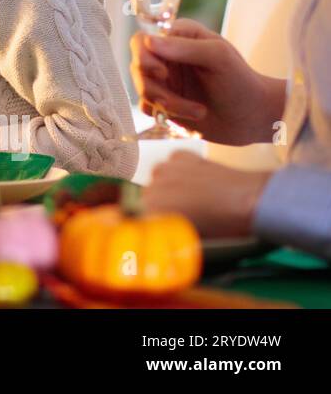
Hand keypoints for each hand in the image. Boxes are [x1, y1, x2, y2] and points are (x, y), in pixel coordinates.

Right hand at [130, 19, 283, 145]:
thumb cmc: (242, 81)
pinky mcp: (164, 103)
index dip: (144, 56)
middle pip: (137, 66)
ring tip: (198, 111)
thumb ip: (184, 47)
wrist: (254, 117)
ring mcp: (165, 81)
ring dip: (167, 104)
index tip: (161, 72)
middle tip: (172, 100)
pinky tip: (194, 115)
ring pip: (142, 90)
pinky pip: (148, 107)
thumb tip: (149, 41)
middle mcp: (167, 57)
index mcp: (178, 37)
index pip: (142, 40)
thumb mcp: (218, 57)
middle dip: (154, 87)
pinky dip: (167, 114)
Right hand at [142, 152, 270, 238]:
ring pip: (158, 176)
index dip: (155, 223)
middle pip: (148, 196)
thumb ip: (170, 233)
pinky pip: (173, 162)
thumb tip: (162, 234)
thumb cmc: (224, 227)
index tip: (168, 227)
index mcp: (152, 212)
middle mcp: (152, 187)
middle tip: (184, 213)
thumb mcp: (193, 238)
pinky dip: (180, 168)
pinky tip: (196, 176)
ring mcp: (167, 169)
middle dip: (162, 203)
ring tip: (189, 193)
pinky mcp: (182, 155)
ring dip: (168, 184)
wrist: (251, 200)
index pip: (141, 218)